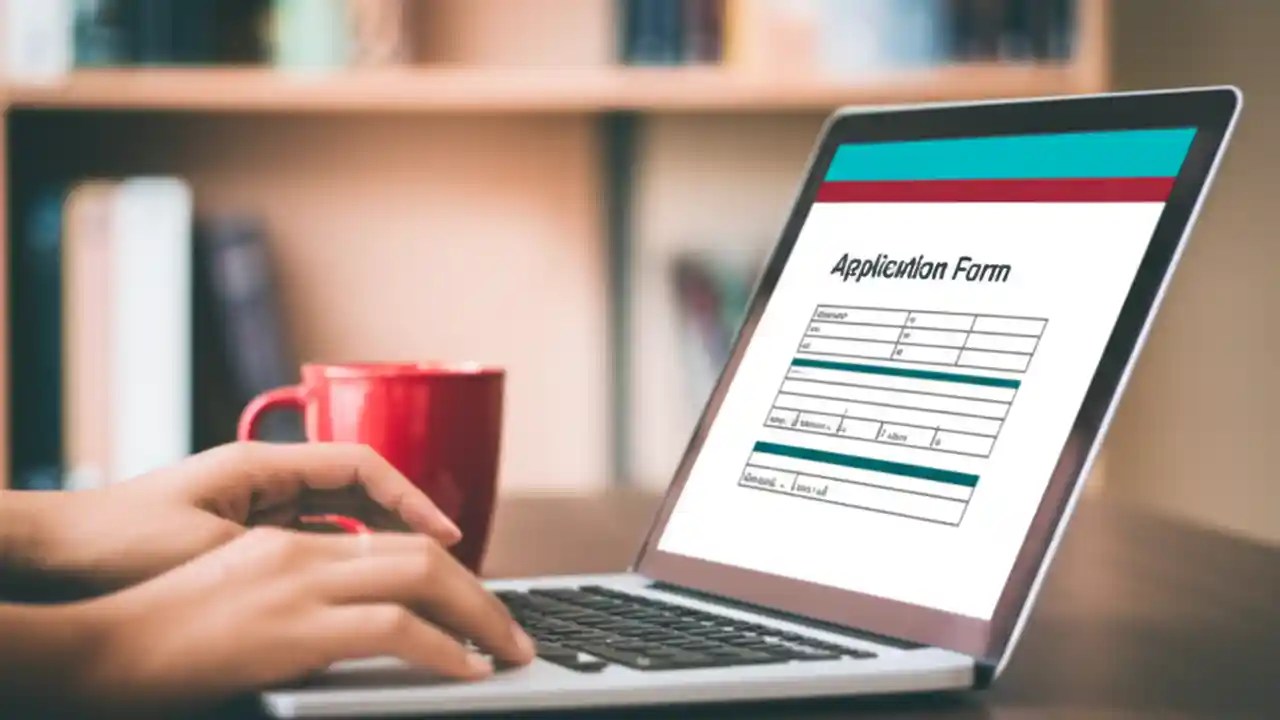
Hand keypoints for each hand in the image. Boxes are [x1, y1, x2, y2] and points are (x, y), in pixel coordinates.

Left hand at [8, 442, 462, 595]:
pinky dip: (345, 554)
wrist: (57, 555)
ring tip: (420, 572)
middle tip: (450, 557)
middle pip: (359, 487)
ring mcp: (254, 503)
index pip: (359, 467)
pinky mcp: (243, 532)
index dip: (410, 497)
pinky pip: (313, 536)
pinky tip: (363, 583)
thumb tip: (347, 573)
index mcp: (260, 467)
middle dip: (407, 518)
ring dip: (381, 538)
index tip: (445, 533)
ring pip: (340, 512)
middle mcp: (263, 477)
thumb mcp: (211, 553)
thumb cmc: (119, 544)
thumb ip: (281, 556)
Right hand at [68, 527, 534, 715]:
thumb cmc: (160, 641)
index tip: (476, 606)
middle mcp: (301, 553)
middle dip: (480, 594)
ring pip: (422, 579)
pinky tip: (467, 669)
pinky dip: (444, 648)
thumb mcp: (242, 606)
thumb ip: (302, 607)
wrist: (99, 652)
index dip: (447, 573)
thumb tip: (353, 632)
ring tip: (508, 651)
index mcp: (290, 545)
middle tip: (513, 632)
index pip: (391, 545)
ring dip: (479, 618)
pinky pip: (394, 629)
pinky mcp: (292, 628)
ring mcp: (299, 585)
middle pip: (420, 554)